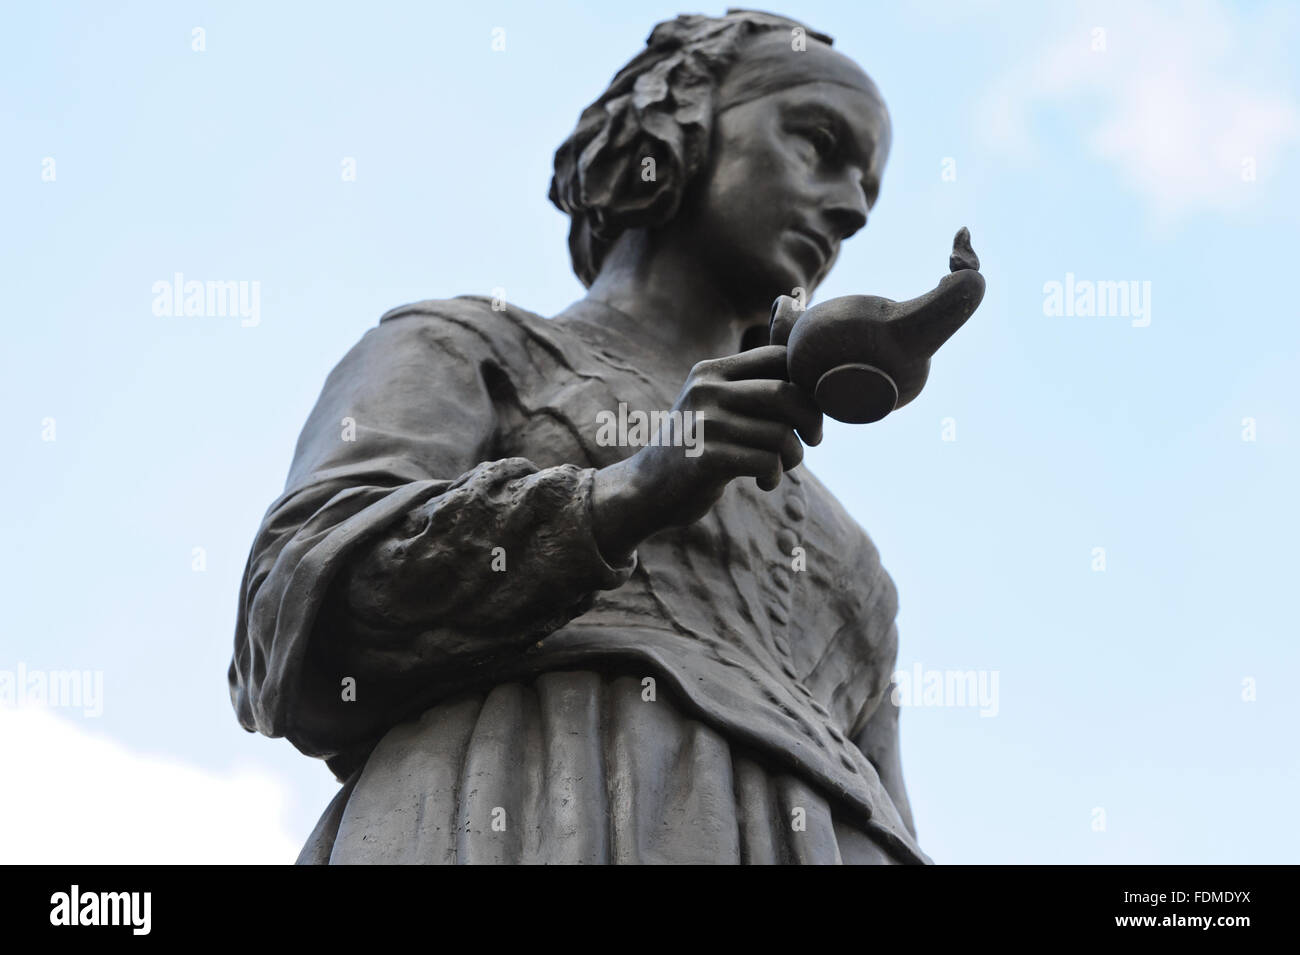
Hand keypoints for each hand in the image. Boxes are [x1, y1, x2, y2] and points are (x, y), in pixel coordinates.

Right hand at [591, 345, 822, 562]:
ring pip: (781, 434)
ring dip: (794, 456)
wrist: (646, 488)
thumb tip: (815, 380)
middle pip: (785, 392)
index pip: (779, 356)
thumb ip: (751, 388)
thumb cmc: (696, 447)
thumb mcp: (714, 405)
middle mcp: (706, 391)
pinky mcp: (707, 459)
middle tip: (813, 439)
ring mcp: (704, 424)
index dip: (807, 381)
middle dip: (812, 419)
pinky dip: (775, 475)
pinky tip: (764, 482)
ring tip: (780, 467)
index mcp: (711, 371)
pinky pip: (767, 462)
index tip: (810, 406)